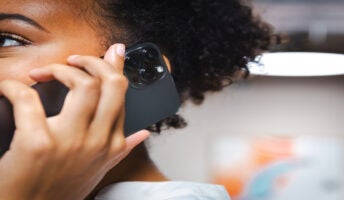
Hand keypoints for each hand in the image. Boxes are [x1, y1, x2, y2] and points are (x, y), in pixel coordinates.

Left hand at [0, 44, 149, 199]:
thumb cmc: (62, 191)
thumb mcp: (101, 170)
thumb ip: (124, 148)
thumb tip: (143, 133)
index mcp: (112, 145)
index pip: (122, 94)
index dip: (116, 67)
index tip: (112, 53)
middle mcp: (97, 142)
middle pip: (110, 83)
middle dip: (93, 61)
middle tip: (75, 60)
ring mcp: (70, 142)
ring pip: (82, 85)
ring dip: (60, 69)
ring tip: (44, 73)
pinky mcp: (38, 143)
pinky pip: (29, 99)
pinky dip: (15, 88)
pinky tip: (9, 89)